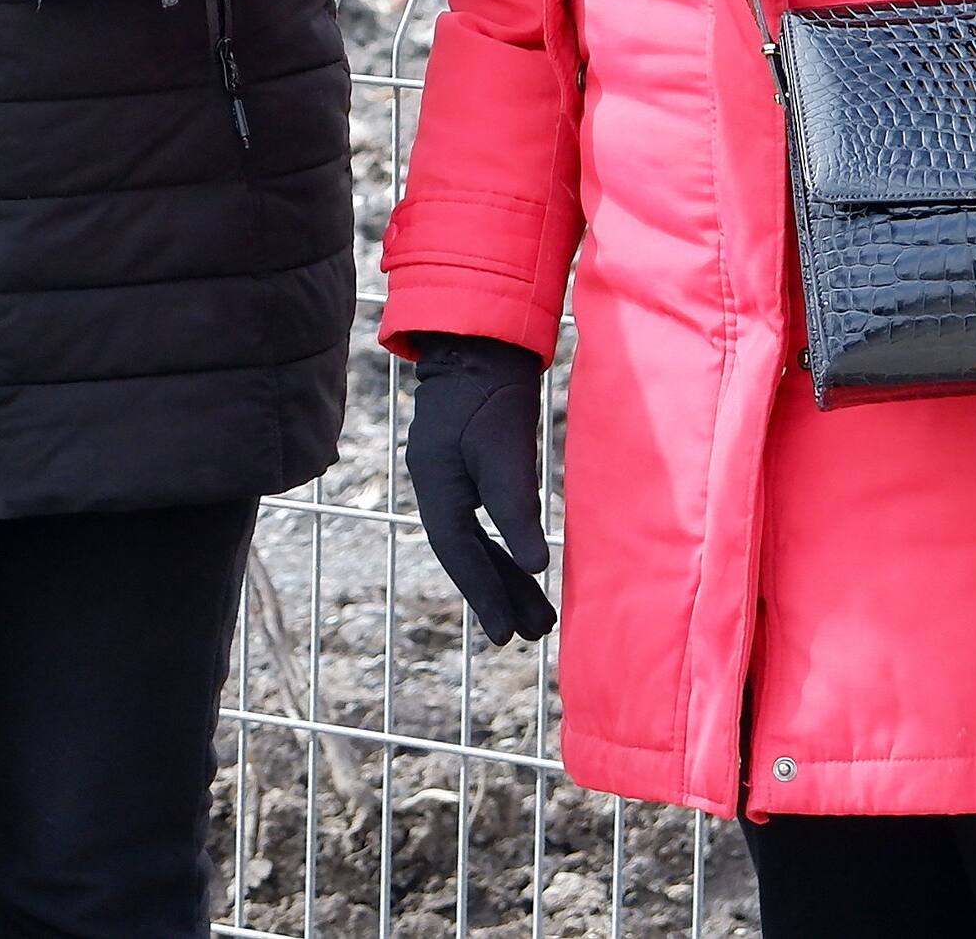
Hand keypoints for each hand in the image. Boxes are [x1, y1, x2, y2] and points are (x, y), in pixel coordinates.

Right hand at [401, 334, 555, 643]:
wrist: (482, 339)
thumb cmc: (492, 390)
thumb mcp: (506, 449)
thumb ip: (517, 506)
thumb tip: (536, 565)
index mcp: (436, 483)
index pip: (457, 552)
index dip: (482, 595)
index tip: (504, 636)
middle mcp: (437, 485)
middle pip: (467, 553)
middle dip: (499, 593)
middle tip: (532, 633)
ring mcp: (451, 475)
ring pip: (477, 539)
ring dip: (505, 574)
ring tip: (539, 613)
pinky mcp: (470, 464)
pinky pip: (483, 521)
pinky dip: (503, 546)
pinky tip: (522, 561)